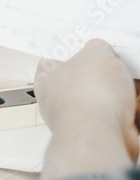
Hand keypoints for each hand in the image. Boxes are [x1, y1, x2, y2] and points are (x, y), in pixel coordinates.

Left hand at [35, 39, 139, 179]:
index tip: (79, 46)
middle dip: (102, 70)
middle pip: (83, 78)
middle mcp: (62, 101)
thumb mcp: (94, 53)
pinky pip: (121, 111)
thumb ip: (95, 48)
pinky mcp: (105, 129)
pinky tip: (135, 96)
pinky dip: (131, 104)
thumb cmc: (87, 97)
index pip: (49, 63)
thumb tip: (99, 49)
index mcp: (48, 80)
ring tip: (128, 76)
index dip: (65, 52)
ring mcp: (84, 117)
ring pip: (106, 96)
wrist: (102, 133)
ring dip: (120, 87)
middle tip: (114, 60)